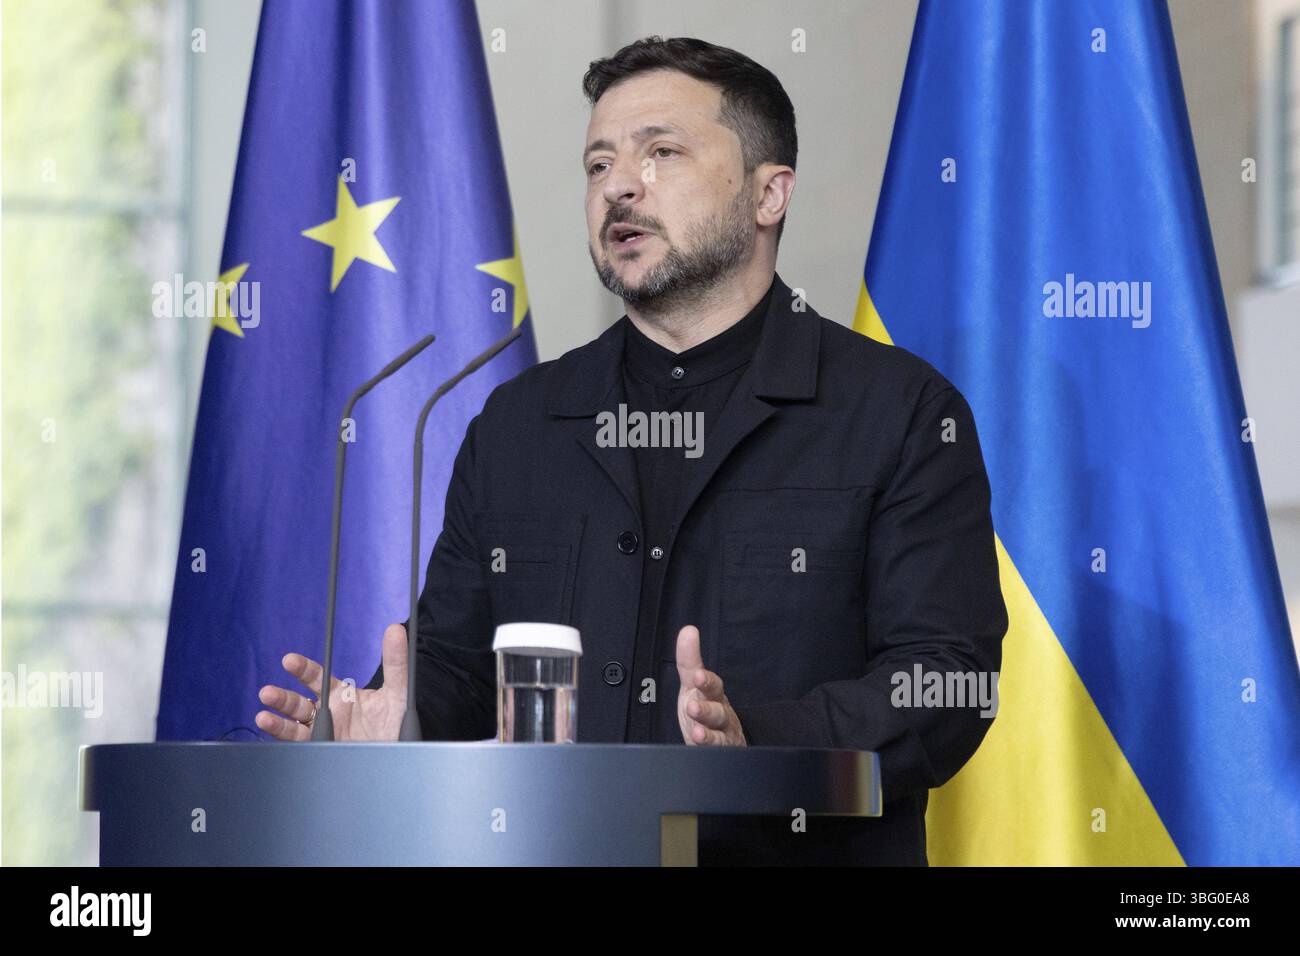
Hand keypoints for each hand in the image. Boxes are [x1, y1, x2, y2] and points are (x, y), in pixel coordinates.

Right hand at [256, 623, 409, 740]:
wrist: (399, 754)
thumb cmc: (396, 721)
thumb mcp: (397, 691)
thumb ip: (395, 662)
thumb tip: (395, 629)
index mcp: (341, 695)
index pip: (317, 678)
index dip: (303, 669)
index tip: (289, 660)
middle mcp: (328, 714)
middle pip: (298, 704)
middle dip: (281, 698)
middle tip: (267, 693)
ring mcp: (324, 735)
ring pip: (294, 727)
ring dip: (277, 722)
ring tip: (263, 717)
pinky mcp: (323, 752)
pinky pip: (300, 749)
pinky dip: (285, 744)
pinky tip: (274, 739)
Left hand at [675, 624, 746, 745]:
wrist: (726, 739)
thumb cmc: (707, 707)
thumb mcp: (695, 684)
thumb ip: (690, 660)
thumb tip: (688, 631)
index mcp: (714, 696)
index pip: (713, 686)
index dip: (707, 682)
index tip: (698, 676)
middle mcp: (721, 716)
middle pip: (717, 713)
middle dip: (706, 710)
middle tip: (692, 707)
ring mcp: (721, 738)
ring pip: (719, 737)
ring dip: (708, 735)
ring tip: (697, 733)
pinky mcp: (718, 755)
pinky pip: (716, 756)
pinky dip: (709, 753)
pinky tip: (699, 750)